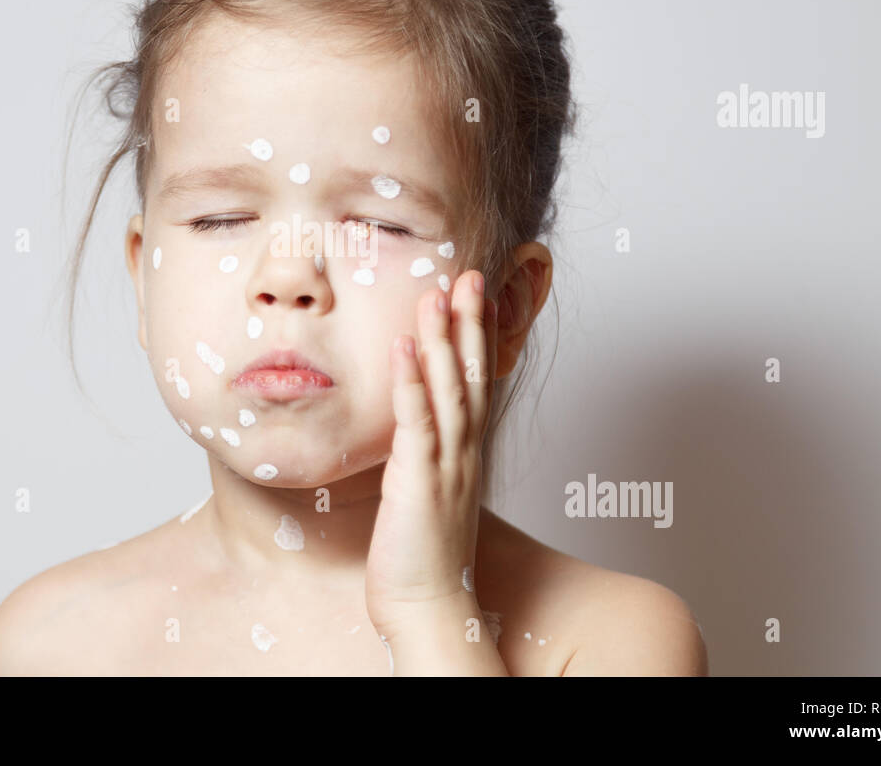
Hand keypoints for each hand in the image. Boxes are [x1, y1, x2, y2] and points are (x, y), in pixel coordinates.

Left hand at [365, 269, 497, 637]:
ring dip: (443, 339)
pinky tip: (401, 348)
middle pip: (474, 376)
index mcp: (466, 454)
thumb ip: (427, 456)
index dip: (479, 337)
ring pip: (450, 391)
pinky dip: (410, 383)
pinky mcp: (419, 484)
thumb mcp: (429, 493)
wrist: (426, 606)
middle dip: (471, 322)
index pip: (479, 383)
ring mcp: (446, 467)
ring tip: (438, 292)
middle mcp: (464, 454)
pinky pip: (416, 424)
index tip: (477, 295)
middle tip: (471, 273)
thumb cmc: (421, 555)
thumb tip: (416, 429)